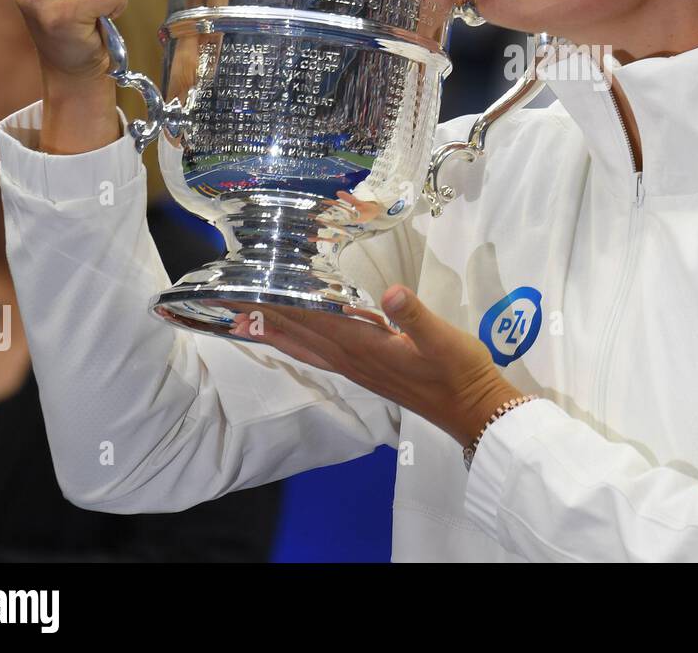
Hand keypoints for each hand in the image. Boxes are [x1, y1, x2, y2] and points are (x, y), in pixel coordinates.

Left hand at [229, 286, 524, 449]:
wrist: (472, 409)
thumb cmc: (460, 372)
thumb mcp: (444, 339)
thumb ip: (415, 317)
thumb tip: (390, 293)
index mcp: (364, 347)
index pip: (311, 318)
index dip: (277, 302)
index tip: (244, 287)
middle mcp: (352, 359)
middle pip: (298, 332)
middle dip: (262, 313)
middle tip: (225, 294)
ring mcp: (357, 368)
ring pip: (304, 346)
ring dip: (273, 328)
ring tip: (243, 314)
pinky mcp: (367, 371)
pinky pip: (318, 353)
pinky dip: (296, 342)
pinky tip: (291, 337)